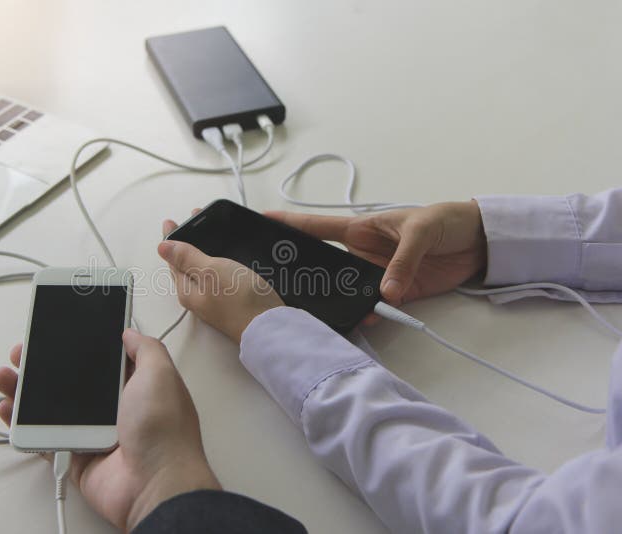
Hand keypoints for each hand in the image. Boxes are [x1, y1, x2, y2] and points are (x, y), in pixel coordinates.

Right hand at [0, 330, 220, 531]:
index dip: (81, 346)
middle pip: (72, 381)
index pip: (103, 360)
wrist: (156, 485)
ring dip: (26, 392)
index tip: (58, 332)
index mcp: (136, 386)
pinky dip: (24, 427)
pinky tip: (9, 409)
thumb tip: (130, 332)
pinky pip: (45, 439)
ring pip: (53, 408)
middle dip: (45, 366)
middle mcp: (115, 408)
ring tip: (5, 376)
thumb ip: (145, 349)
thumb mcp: (160, 375)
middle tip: (24, 353)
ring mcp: (94, 432)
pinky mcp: (77, 456)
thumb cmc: (164, 431)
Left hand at [158, 217, 284, 342]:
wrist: (270, 326)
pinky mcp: (231, 302)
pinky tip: (226, 258)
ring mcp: (215, 300)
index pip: (172, 259)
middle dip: (185, 243)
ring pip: (202, 271)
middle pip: (185, 265)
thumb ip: (186, 257)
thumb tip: (162, 246)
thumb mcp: (210, 271)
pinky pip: (218, 278)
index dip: (172, 238)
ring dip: (202, 251)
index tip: (171, 221)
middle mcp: (197, 297)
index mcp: (186, 289)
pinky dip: (218, 262)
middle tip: (189, 223)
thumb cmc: (240, 300)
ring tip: (207, 234)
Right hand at [266, 201, 486, 306]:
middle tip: (283, 287)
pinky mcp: (396, 292)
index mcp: (361, 229)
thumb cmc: (446, 221)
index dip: (289, 225)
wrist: (480, 241)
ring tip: (320, 313)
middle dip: (307, 275)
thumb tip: (386, 292)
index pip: (318, 226)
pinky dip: (369, 315)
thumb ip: (403, 260)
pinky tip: (362, 322)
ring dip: (340, 301)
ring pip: (348, 290)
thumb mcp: (421, 231)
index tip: (262, 222)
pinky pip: (375, 306)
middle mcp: (362, 253)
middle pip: (326, 266)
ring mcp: (377, 274)